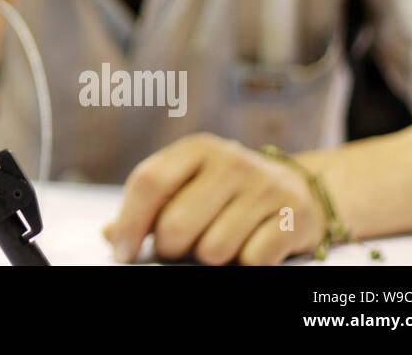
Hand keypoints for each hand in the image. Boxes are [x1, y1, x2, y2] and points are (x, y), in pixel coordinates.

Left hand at [103, 132, 327, 264]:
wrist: (300, 189)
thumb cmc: (227, 193)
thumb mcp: (189, 185)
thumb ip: (149, 206)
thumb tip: (110, 235)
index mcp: (197, 148)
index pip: (149, 182)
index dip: (130, 222)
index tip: (123, 252)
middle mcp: (231, 160)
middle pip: (176, 223)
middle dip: (171, 249)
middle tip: (180, 250)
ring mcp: (265, 186)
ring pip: (213, 250)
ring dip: (210, 259)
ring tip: (219, 244)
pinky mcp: (294, 215)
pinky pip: (253, 260)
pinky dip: (245, 264)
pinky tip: (250, 248)